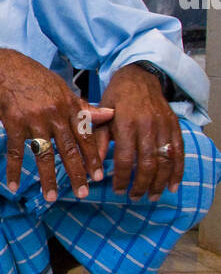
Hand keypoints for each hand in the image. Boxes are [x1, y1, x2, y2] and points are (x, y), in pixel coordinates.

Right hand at [0, 50, 113, 202]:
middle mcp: (54, 114)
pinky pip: (15, 152)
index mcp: (69, 106)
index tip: (99, 176)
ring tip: (51, 197)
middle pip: (68, 149)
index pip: (86, 136)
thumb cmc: (37, 81)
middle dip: (76, 174)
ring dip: (48, 178)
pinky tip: (14, 186)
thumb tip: (109, 115)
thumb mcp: (63, 90)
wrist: (5, 69)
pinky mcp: (14, 123)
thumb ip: (84, 107)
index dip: (93, 157)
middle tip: (82, 194)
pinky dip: (14, 170)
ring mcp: (33, 119)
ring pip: (44, 154)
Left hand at [95, 65, 183, 200]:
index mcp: (126, 123)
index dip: (122, 177)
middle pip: (147, 163)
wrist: (138, 77)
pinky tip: (172, 186)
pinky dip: (177, 171)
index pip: (124, 158)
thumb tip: (94, 169)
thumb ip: (98, 142)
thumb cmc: (116, 99)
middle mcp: (147, 125)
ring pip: (164, 160)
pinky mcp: (174, 126)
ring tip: (151, 196)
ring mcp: (163, 126)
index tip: (117, 190)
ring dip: (159, 182)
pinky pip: (179, 152)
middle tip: (134, 197)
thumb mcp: (102, 117)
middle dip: (140, 184)